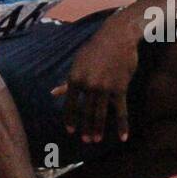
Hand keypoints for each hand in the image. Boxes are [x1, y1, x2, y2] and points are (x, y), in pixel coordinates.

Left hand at [52, 15, 138, 144]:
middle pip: (86, 112)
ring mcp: (104, 87)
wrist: (117, 37)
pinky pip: (121, 111)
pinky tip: (123, 137)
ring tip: (96, 140)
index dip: (70, 119)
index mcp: (75, 78)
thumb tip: (53, 93)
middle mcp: (88, 85)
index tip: (70, 131)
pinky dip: (122, 125)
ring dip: (98, 129)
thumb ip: (68, 82)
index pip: (71, 104)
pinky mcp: (120, 88)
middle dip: (85, 128)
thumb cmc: (95, 50)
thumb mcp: (78, 63)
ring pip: (101, 114)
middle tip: (85, 140)